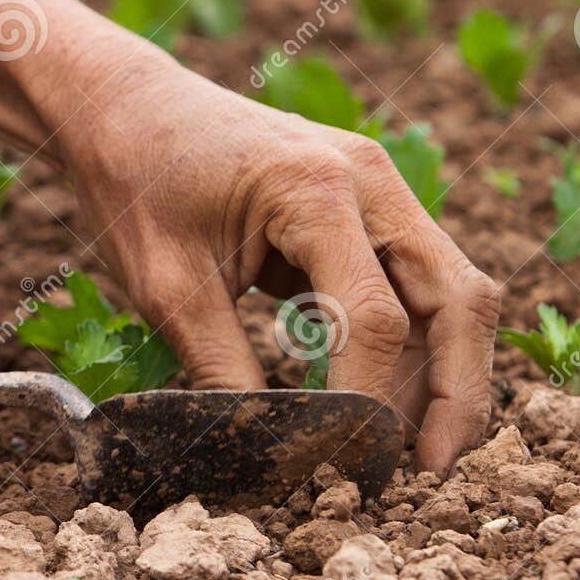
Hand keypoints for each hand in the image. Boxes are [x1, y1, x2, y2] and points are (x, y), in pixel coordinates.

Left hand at [38, 42, 498, 473]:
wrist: (120, 108)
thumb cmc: (135, 184)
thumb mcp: (165, 288)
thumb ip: (222, 369)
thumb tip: (270, 454)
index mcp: (313, 189)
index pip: (372, 316)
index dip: (369, 400)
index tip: (347, 462)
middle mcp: (368, 179)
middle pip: (455, 297)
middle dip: (458, 391)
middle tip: (430, 471)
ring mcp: (376, 187)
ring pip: (448, 291)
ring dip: (443, 372)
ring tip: (411, 453)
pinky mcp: (365, 206)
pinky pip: (414, 281)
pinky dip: (412, 343)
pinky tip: (386, 401)